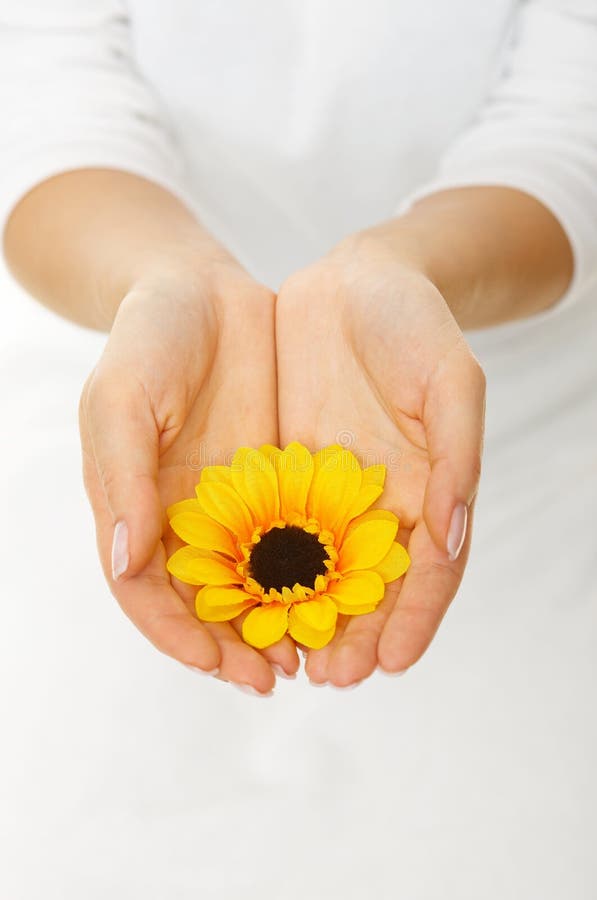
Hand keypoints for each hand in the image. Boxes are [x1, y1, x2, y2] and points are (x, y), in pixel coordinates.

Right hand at [79, 261, 298, 692]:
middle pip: (205, 601)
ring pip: (255, 580)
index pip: (146, 590)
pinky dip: (312, 572)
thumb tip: (126, 563)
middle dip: (235, 645)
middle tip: (274, 678)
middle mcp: (185, 517)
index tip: (217, 666)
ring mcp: (233, 503)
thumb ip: (122, 477)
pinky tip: (340, 597)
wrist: (202, 289)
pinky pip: (297, 536)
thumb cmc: (148, 339)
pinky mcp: (276, 480)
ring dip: (278, 623)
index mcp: (136, 508)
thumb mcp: (123, 399)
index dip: (176, 635)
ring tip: (311, 659)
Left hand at [275, 231, 485, 685]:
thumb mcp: (449, 381)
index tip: (394, 662)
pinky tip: (244, 602)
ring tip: (288, 662)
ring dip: (306, 617)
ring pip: (317, 568)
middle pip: (370, 583)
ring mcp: (328, 491)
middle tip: (334, 676)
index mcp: (427, 488)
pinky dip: (261, 569)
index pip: (428, 569)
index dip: (416, 618)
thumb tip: (451, 537)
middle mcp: (378, 502)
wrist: (354, 281)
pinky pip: (269, 528)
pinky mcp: (284, 472)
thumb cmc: (414, 323)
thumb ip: (456, 457)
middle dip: (356, 633)